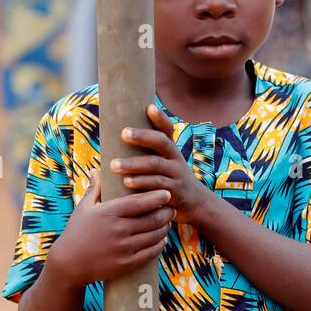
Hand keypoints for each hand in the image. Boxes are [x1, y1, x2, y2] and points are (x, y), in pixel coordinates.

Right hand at [47, 171, 173, 288]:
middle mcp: (118, 230)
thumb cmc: (76, 231)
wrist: (69, 264)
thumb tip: (98, 168)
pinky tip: (161, 239)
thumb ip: (95, 188)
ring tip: (167, 222)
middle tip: (170, 208)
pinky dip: (159, 245)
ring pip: (154, 236)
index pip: (140, 202)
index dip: (156, 197)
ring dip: (164, 228)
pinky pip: (150, 253)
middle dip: (165, 212)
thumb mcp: (84, 207)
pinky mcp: (126, 264)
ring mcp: (123, 248)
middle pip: (152, 219)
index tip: (166, 193)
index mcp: (109, 212)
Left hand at [111, 105, 209, 225]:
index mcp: (170, 149)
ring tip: (114, 165)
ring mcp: (176, 174)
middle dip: (142, 136)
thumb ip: (147, 153)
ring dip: (134, 164)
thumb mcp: (165, 163)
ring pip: (155, 165)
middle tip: (123, 133)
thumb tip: (115, 140)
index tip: (149, 107)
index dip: (160, 117)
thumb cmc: (171, 179)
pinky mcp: (175, 192)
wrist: (196, 203)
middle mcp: (175, 158)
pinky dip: (141, 183)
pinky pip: (157, 185)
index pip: (167, 129)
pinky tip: (126, 182)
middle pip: (161, 142)